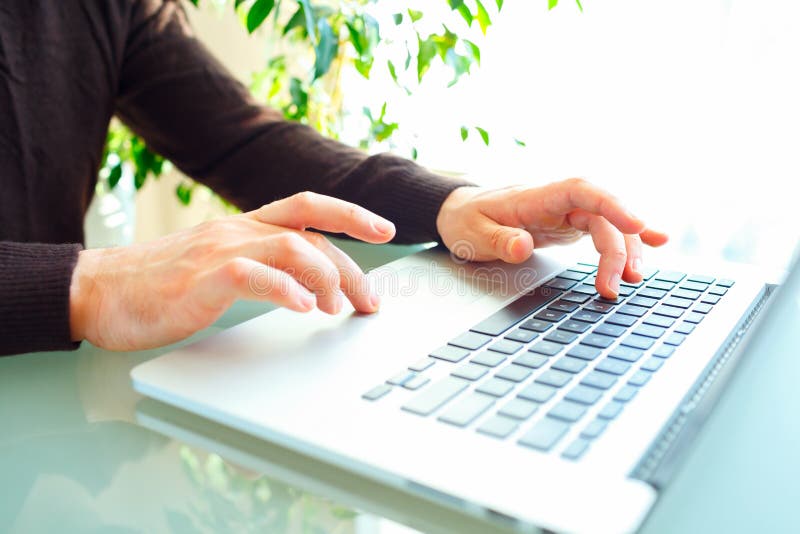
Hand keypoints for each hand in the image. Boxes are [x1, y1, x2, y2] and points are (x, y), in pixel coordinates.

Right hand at [70, 192, 395, 350]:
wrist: (99, 291)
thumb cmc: (162, 284)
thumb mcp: (220, 265)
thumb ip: (261, 265)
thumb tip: (308, 287)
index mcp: (244, 226)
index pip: (309, 207)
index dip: (351, 213)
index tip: (385, 229)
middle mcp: (238, 230)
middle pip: (313, 237)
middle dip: (352, 269)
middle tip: (369, 303)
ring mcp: (220, 250)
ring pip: (293, 248)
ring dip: (326, 279)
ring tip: (336, 309)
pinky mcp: (201, 278)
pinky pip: (254, 276)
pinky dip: (287, 291)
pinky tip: (304, 308)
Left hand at [436, 179, 668, 297]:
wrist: (462, 213)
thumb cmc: (468, 220)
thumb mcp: (472, 234)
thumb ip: (498, 240)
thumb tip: (520, 247)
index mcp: (536, 197)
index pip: (582, 191)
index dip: (612, 205)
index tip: (636, 224)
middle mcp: (558, 200)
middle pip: (601, 217)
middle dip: (616, 250)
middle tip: (614, 286)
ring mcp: (567, 212)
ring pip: (608, 226)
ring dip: (624, 251)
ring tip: (630, 281)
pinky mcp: (570, 225)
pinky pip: (604, 229)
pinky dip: (628, 237)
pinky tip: (655, 241)